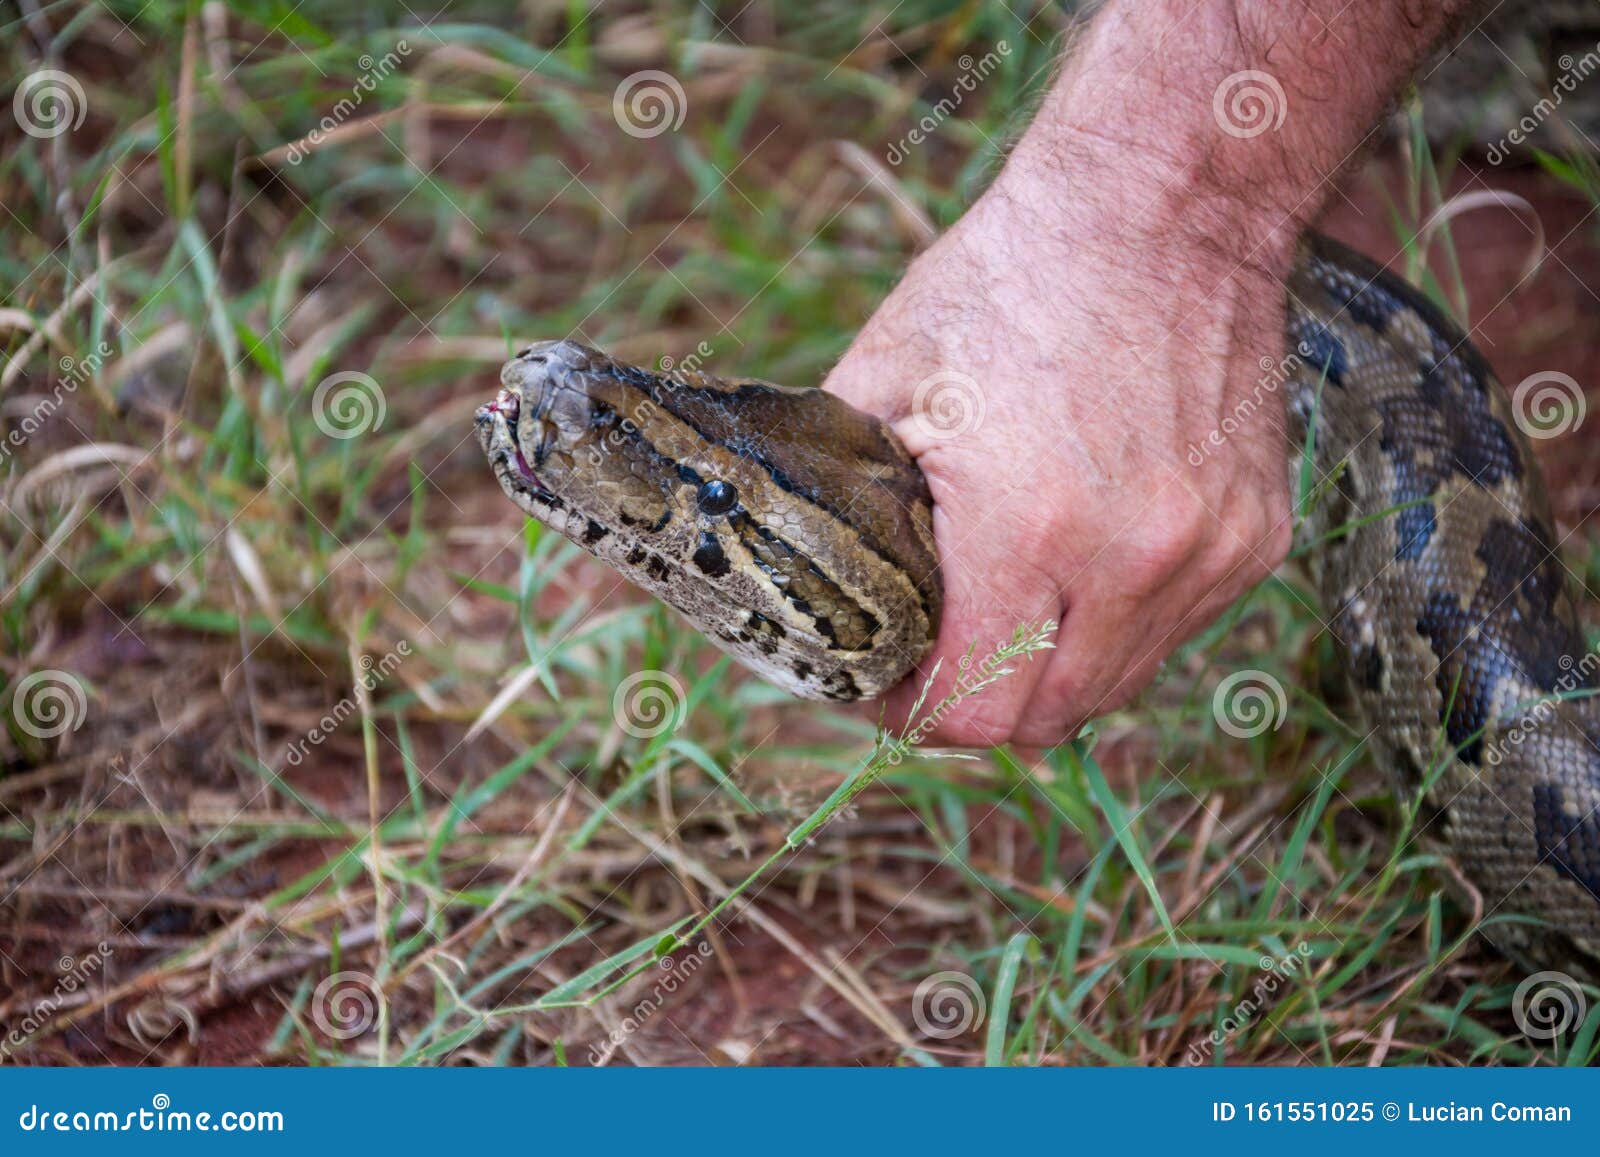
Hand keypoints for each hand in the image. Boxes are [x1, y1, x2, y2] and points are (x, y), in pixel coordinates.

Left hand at [825, 154, 1295, 746]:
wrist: (1163, 205)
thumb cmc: (1009, 280)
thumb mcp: (883, 377)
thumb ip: (840, 501)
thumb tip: (807, 585)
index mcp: (1028, 528)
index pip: (968, 708)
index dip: (907, 711)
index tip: (878, 678)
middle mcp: (1134, 561)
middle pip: (1044, 719)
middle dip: (971, 703)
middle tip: (928, 656)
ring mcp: (1210, 555)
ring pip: (1115, 685)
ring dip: (1047, 669)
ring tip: (1002, 607)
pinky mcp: (1257, 538)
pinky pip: (1170, 630)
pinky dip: (1114, 623)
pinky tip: (1078, 560)